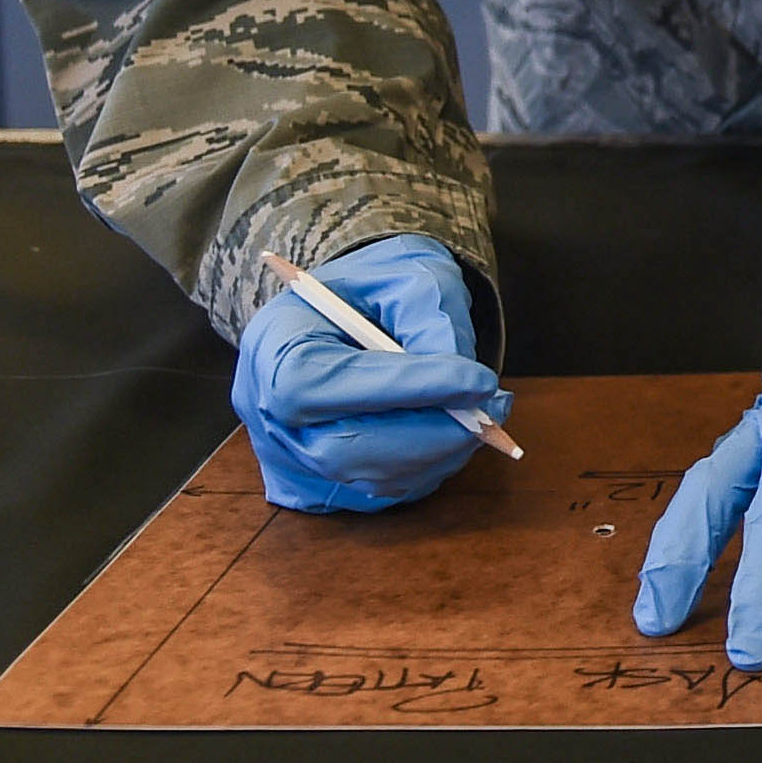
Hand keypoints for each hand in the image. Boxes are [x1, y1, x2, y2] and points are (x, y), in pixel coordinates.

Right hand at [232, 233, 502, 513]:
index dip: (406, 388)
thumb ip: (432, 318)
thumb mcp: (406, 274)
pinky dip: (425, 466)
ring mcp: (289, 454)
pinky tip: (453, 431)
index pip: (326, 384)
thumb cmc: (375, 287)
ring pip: (365, 476)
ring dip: (435, 453)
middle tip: (493, 410)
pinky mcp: (319, 480)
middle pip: (342, 448)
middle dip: (430, 434)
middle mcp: (269, 411)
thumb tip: (467, 379)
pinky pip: (377, 488)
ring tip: (482, 416)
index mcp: (273, 347)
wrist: (346, 310)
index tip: (480, 381)